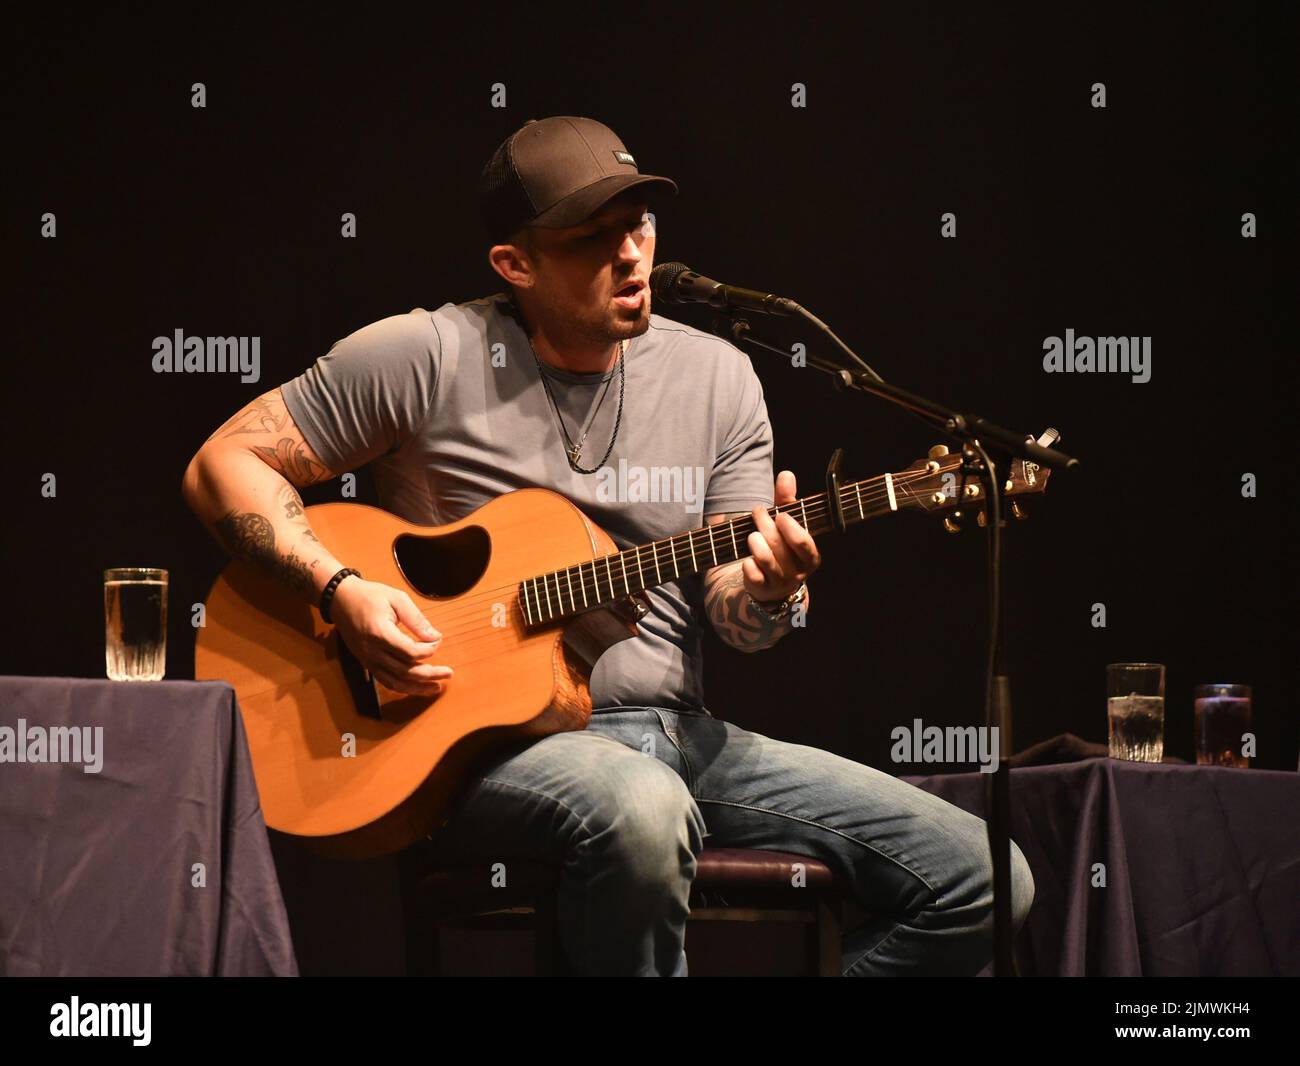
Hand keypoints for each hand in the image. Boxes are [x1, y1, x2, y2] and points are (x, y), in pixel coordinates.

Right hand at [329, 577, 451, 696]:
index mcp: (380, 633)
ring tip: (436, 687)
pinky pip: (385, 681)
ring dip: (418, 688)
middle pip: (405, 671)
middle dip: (430, 674)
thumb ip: (417, 619)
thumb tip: (435, 636)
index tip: (438, 640)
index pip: (410, 652)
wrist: (340, 599)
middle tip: (449, 673)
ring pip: (395, 682)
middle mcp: (372, 651)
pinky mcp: (366, 663)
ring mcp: (367, 659)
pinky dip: (402, 687)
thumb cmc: (370, 595)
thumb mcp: (397, 599)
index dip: (429, 650)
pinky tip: (416, 687)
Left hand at [742, 470, 820, 603]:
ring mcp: (779, 582)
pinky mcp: (762, 589)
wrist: (769, 583)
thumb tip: (787, 474)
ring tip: (752, 534)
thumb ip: (786, 500)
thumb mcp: (785, 523)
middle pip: (779, 545)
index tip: (779, 515)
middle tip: (758, 512)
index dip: (791, 528)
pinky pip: (753, 574)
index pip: (803, 543)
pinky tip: (747, 558)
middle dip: (765, 524)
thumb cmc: (780, 546)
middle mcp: (798, 572)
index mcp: (810, 556)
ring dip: (755, 541)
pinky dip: (747, 563)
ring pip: (765, 559)